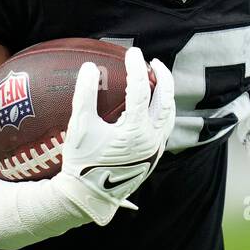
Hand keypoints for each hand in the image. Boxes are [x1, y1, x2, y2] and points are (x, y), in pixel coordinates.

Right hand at [52, 47, 174, 225]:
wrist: (89, 196)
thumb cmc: (82, 161)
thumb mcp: (79, 127)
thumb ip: (85, 94)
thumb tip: (91, 66)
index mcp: (135, 130)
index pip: (141, 89)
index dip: (137, 67)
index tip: (132, 53)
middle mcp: (151, 138)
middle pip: (166, 99)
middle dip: (162, 77)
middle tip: (153, 62)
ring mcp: (155, 148)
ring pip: (169, 115)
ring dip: (166, 95)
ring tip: (157, 81)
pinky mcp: (153, 156)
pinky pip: (165, 128)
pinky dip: (163, 112)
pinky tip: (153, 107)